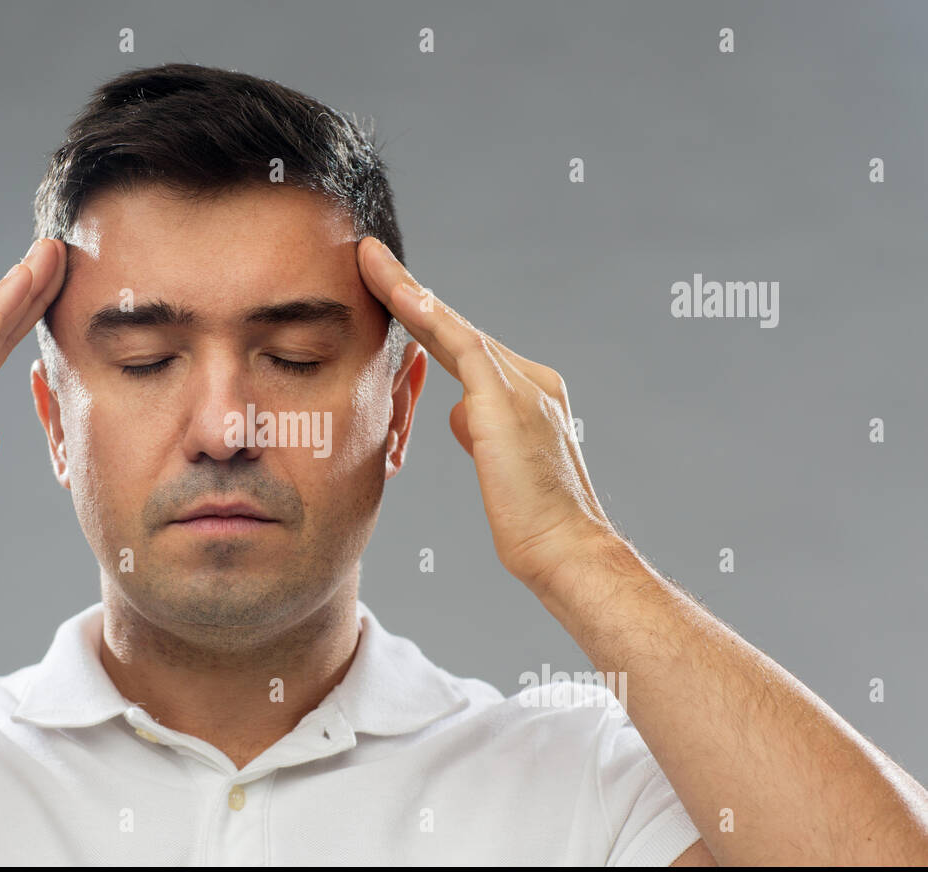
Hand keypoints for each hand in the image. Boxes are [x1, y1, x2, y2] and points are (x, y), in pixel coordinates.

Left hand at [357, 236, 617, 594]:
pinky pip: (459, 344)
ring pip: (452, 325)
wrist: (566, 549)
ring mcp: (521, 384)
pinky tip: (396, 291)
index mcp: (529, 394)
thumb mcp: (499, 469)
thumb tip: (460, 412)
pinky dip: (425, 315)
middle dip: (409, 292)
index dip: (425, 320)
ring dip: (405, 290)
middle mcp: (529, 379)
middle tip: (370, 258)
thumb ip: (481, 431)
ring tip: (368, 260)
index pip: (465, 348)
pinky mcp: (506, 399)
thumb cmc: (533, 524)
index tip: (391, 294)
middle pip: (456, 326)